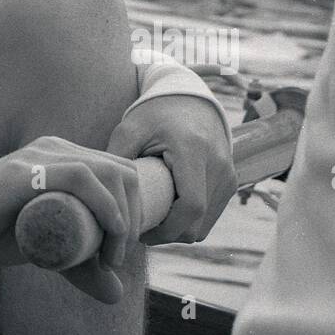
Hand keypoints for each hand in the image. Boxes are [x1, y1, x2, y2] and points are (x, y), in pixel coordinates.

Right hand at [0, 136, 144, 303]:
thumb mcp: (50, 249)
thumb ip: (80, 267)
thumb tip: (117, 294)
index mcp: (63, 156)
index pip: (120, 171)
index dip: (137, 209)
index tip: (126, 249)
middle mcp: (54, 149)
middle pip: (121, 171)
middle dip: (134, 216)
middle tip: (116, 259)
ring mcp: (38, 156)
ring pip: (105, 172)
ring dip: (121, 217)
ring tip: (108, 256)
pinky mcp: (23, 172)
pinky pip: (77, 176)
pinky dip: (104, 204)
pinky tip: (107, 232)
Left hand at [107, 95, 235, 244]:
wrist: (189, 99)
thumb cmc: (155, 114)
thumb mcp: (130, 128)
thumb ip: (117, 158)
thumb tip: (104, 196)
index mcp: (193, 151)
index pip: (191, 207)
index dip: (167, 230)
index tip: (142, 233)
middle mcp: (218, 165)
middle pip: (197, 224)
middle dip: (168, 235)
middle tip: (140, 228)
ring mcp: (228, 175)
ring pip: (204, 226)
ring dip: (179, 230)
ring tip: (152, 218)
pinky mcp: (230, 182)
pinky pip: (210, 217)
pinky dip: (190, 222)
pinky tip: (168, 210)